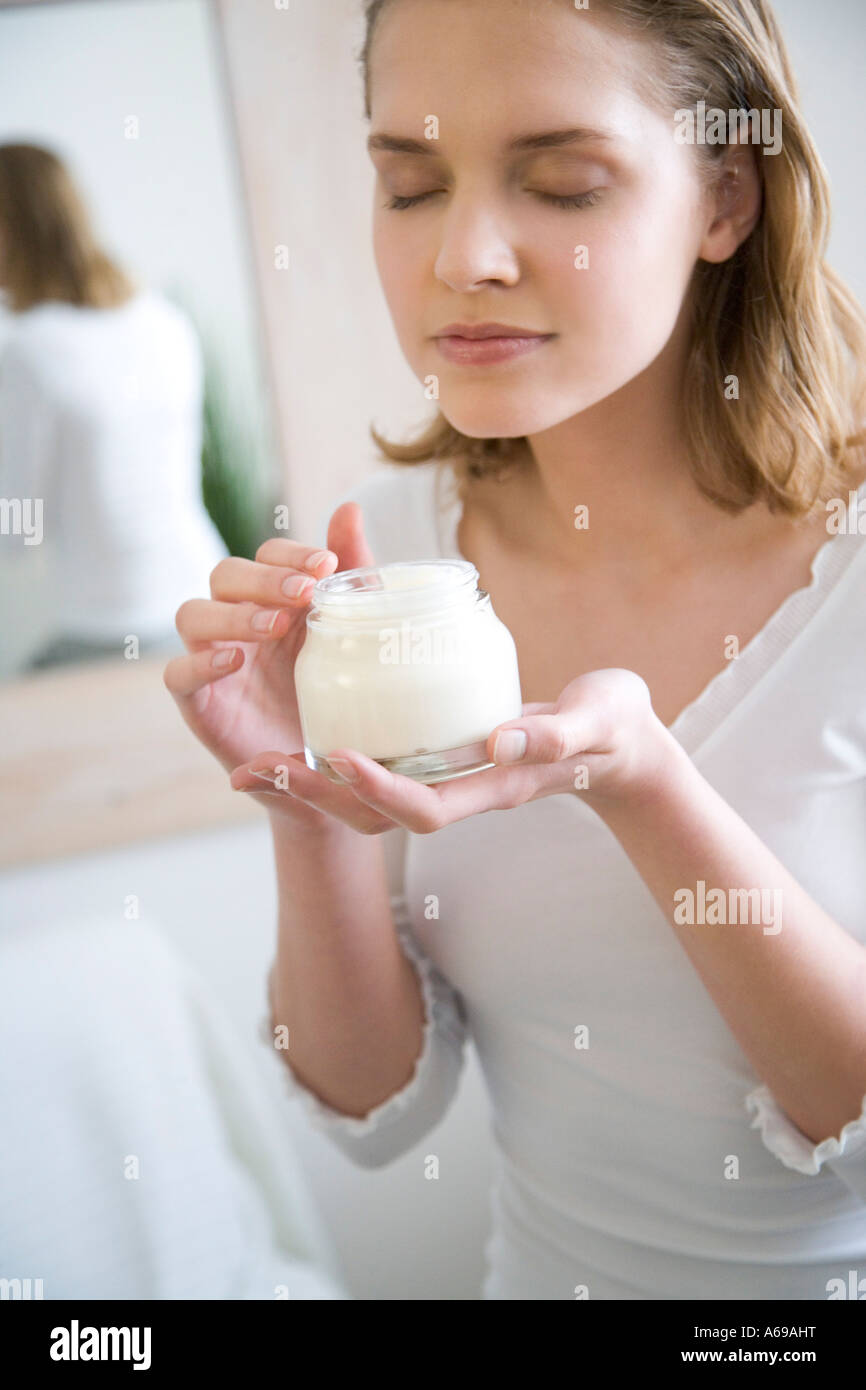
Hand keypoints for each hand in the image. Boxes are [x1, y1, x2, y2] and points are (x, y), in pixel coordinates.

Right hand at [163, 501, 374, 821]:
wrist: (331, 777)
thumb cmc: (340, 698)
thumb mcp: (355, 639)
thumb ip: (354, 575)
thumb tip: (350, 508)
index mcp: (275, 602)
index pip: (265, 555)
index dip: (288, 554)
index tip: (325, 566)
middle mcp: (237, 623)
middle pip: (224, 575)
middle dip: (262, 578)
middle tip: (303, 594)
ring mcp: (212, 661)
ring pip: (192, 614)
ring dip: (232, 614)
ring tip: (275, 627)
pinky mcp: (198, 704)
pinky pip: (178, 674)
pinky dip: (199, 662)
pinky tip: (234, 660)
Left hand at [229, 668, 680, 834]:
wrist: (618, 740)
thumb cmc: (614, 726)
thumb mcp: (598, 720)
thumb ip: (557, 735)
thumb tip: (498, 742)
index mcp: (496, 788)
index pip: (424, 809)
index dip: (379, 791)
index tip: (340, 756)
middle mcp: (463, 790)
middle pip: (377, 816)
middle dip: (319, 796)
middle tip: (262, 767)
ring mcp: (451, 777)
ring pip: (369, 799)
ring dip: (313, 784)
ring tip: (259, 764)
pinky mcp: (443, 754)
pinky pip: (381, 766)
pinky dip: (337, 760)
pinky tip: (302, 732)